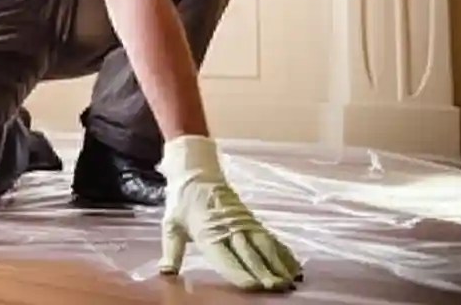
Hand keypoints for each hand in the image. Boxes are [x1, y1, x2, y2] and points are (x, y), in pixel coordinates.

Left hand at [157, 136, 302, 290]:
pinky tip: (294, 267)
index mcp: (206, 232)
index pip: (225, 256)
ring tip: (291, 281)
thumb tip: (165, 272)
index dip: (240, 272)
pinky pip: (271, 238)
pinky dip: (284, 253)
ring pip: (265, 245)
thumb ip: (172, 251)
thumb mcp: (171, 225)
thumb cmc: (181, 203)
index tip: (253, 286)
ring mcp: (243, 223)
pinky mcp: (252, 220)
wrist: (195, 173)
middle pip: (250, 253)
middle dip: (264, 271)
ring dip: (279, 263)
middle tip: (277, 288)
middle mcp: (228, 228)